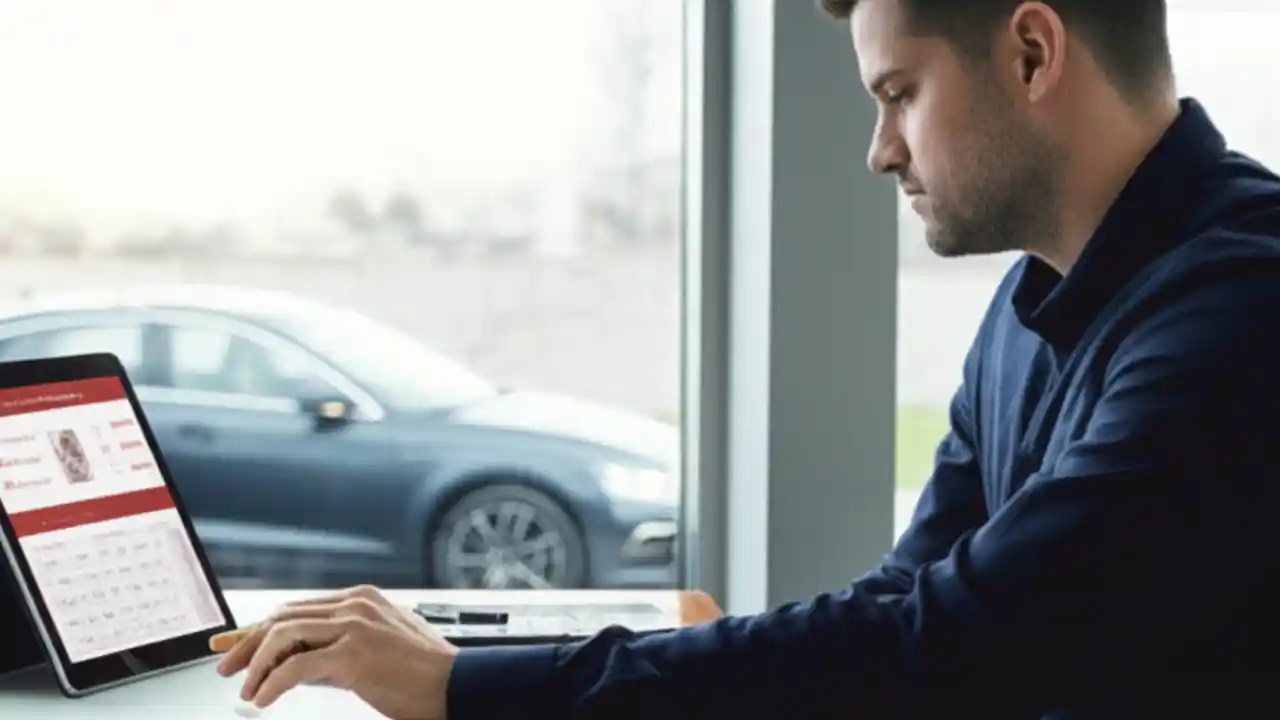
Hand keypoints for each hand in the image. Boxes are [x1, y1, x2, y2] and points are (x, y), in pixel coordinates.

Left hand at [215, 585, 458, 718]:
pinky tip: (263, 699)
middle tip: (227, 667)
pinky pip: (295, 666)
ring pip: (283, 635)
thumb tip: (300, 662)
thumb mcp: (382, 649)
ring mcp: (354, 626)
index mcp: (363, 598)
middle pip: (283, 616)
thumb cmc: (427, 674)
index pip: (297, 607)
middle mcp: (355, 604)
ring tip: (247, 689)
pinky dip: (271, 684)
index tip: (234, 643)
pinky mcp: (353, 654)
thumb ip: (343, 647)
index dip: (260, 626)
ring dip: (256, 664)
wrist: (460, 685)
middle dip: (248, 643)